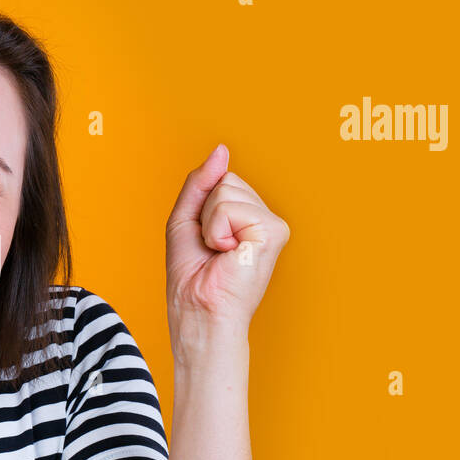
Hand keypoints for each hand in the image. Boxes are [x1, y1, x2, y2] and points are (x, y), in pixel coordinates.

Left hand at [164, 144, 289, 343]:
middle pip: (225, 180)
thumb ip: (202, 182)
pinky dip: (216, 231)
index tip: (205, 239)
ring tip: (219, 252)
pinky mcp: (273, 231)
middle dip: (204, 212)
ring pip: (225, 191)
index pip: (221, 178)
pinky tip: (228, 254)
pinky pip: (228, 208)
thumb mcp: (187, 218)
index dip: (200, 206)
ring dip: (209, 224)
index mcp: (247, 216)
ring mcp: (272, 224)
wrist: (198, 309)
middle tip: (211, 247)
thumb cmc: (192, 275)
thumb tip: (221, 150)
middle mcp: (264, 218)